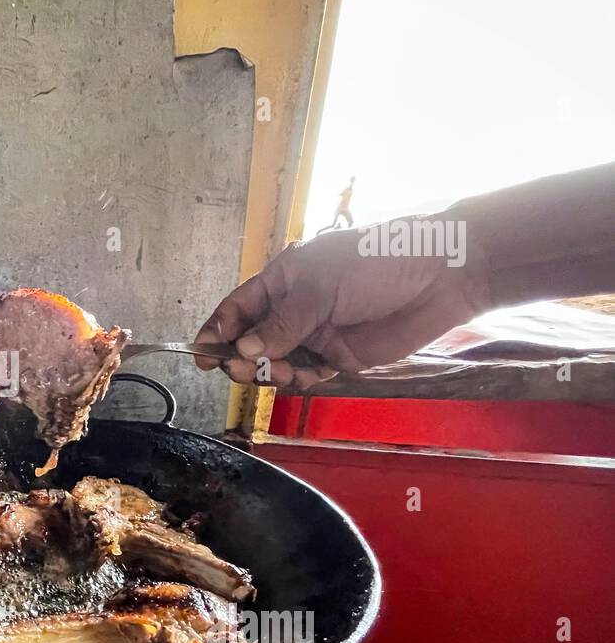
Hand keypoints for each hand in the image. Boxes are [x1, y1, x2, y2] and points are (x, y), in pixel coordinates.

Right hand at [193, 225, 490, 388]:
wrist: (441, 276)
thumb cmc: (375, 262)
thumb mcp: (320, 287)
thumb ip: (282, 323)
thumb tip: (243, 351)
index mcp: (282, 280)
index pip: (237, 309)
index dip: (217, 331)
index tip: (202, 356)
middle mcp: (294, 309)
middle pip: (253, 341)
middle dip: (243, 357)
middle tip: (244, 369)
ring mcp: (317, 334)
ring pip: (279, 362)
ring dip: (273, 371)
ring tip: (282, 372)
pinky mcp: (341, 357)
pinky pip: (309, 374)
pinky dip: (302, 380)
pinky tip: (308, 376)